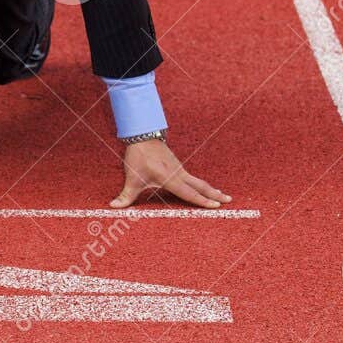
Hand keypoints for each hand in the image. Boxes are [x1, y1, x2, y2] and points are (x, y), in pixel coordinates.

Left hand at [110, 138, 230, 209]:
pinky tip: (207, 189)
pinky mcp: (178, 167)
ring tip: (223, 196)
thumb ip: (125, 195)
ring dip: (211, 189)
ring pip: (198, 181)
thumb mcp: (131, 178)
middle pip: (200, 186)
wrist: (143, 135)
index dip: (202, 201)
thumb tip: (113, 206)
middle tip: (229, 201)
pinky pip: (193, 178)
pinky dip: (202, 185)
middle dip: (214, 195)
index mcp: (169, 178)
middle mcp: (178, 174)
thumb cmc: (138, 156)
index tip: (215, 206)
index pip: (188, 192)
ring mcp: (180, 169)